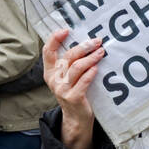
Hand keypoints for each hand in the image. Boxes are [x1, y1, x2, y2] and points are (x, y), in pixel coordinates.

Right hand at [42, 30, 105, 148]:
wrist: (76, 118)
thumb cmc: (75, 93)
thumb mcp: (67, 78)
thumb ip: (70, 63)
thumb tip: (85, 43)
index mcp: (50, 72)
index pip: (48, 51)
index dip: (55, 38)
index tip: (66, 30)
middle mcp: (54, 80)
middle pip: (68, 56)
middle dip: (84, 47)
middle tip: (97, 41)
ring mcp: (62, 89)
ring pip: (77, 67)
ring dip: (91, 58)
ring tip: (101, 52)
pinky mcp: (73, 98)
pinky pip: (83, 81)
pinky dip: (91, 73)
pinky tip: (97, 67)